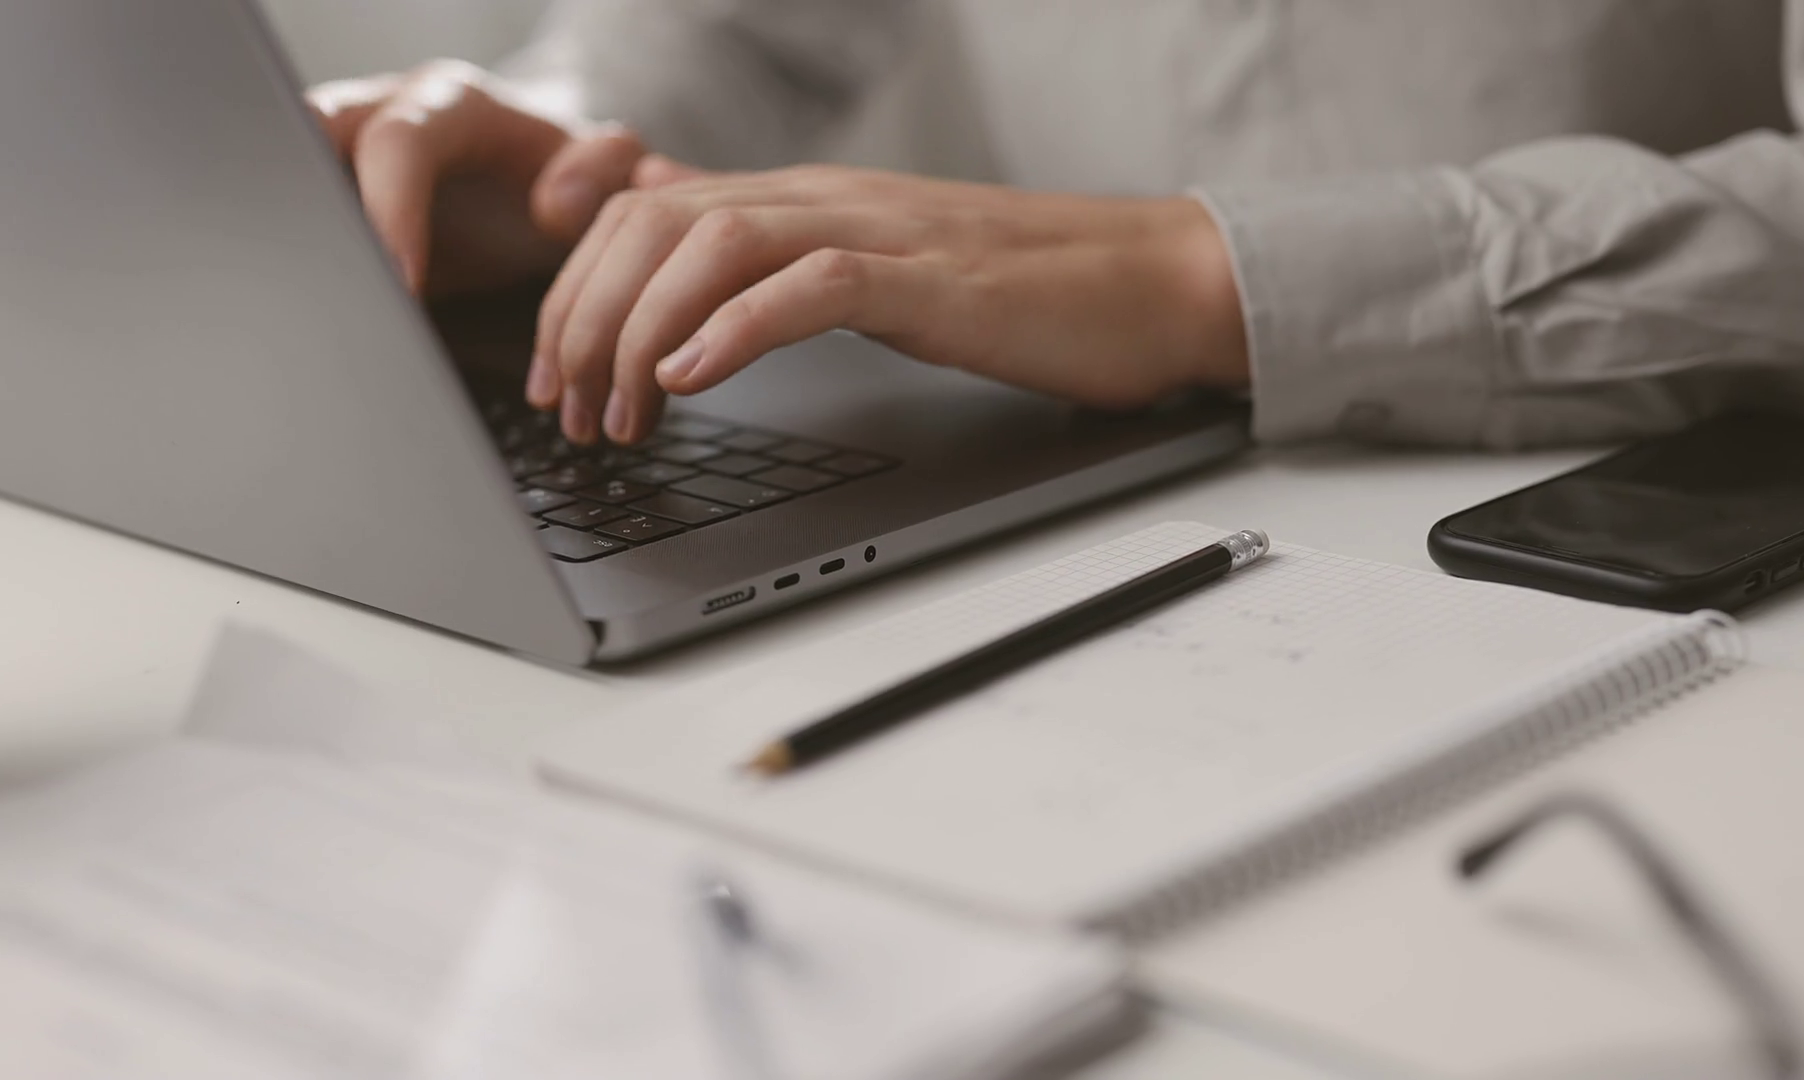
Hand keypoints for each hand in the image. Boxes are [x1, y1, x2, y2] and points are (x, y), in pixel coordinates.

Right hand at [308, 60, 643, 294]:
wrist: (542, 187)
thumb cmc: (567, 181)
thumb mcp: (605, 170)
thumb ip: (606, 171)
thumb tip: (558, 205)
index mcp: (450, 103)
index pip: (400, 141)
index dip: (391, 207)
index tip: (403, 282)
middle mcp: (385, 109)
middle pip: (312, 130)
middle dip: (307, 199)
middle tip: (327, 283)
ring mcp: (345, 149)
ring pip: (285, 164)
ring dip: (283, 221)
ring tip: (293, 295)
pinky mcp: (328, 193)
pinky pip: (291, 210)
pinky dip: (290, 250)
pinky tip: (295, 306)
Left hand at [531, 160, 1249, 444]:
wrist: (1152, 282)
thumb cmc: (1021, 294)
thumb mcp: (874, 269)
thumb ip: (781, 261)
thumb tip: (685, 266)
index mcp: (806, 202)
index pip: (646, 203)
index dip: (571, 274)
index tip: (546, 359)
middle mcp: (828, 200)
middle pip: (656, 219)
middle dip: (582, 313)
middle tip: (566, 408)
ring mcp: (880, 233)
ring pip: (716, 241)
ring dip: (642, 328)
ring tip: (619, 412)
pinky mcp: (933, 281)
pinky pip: (814, 285)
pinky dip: (739, 326)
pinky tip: (697, 377)